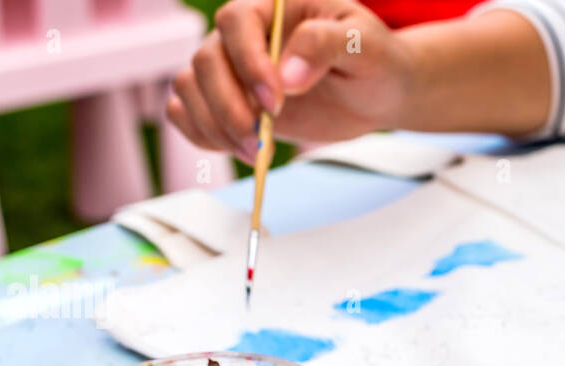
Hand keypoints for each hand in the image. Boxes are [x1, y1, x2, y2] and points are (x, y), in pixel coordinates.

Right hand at [167, 0, 413, 159]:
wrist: (375, 91)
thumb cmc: (373, 59)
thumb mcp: (364, 44)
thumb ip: (325, 46)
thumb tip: (287, 75)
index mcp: (272, 8)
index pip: (236, 23)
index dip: (247, 62)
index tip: (275, 101)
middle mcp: (244, 36)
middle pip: (206, 62)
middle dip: (229, 106)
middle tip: (262, 138)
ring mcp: (233, 70)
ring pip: (190, 88)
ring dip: (215, 125)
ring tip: (256, 151)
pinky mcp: (231, 102)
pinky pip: (188, 112)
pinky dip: (202, 134)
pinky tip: (237, 148)